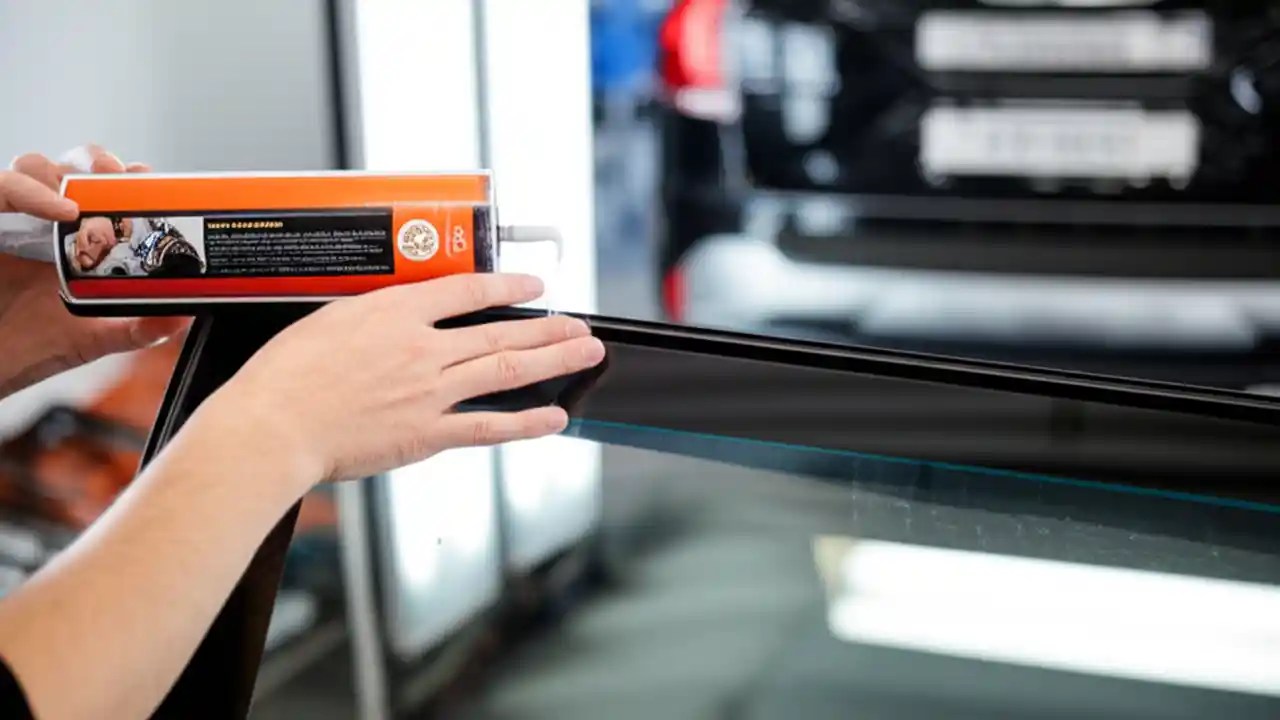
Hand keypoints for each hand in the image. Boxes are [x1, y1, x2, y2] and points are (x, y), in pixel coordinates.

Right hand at [0, 147, 187, 398]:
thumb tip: (184, 315)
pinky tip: (64, 211)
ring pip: (33, 166)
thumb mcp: (96, 338)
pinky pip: (2, 188)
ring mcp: (11, 221)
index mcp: (76, 240)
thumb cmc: (33, 346)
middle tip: (120, 176)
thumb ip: (141, 328)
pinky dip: (32, 191)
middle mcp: (44, 223)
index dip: (123, 177)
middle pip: (70, 167)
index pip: (101, 190)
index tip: (146, 178)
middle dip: (97, 162)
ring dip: (65, 172)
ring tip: (91, 196)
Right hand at [206, 273, 605, 487]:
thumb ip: (372, 315)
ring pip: (506, 371)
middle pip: (501, 332)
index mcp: (394, 312)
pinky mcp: (427, 433)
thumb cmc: (284, 377)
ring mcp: (429, 391)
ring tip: (586, 353)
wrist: (272, 426)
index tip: (532, 286)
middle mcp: (421, 348)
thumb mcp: (327, 321)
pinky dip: (526, 423)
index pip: (467, 291)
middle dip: (549, 328)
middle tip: (582, 325)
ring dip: (553, 361)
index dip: (507, 287)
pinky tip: (554, 418)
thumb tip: (397, 312)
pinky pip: (488, 427)